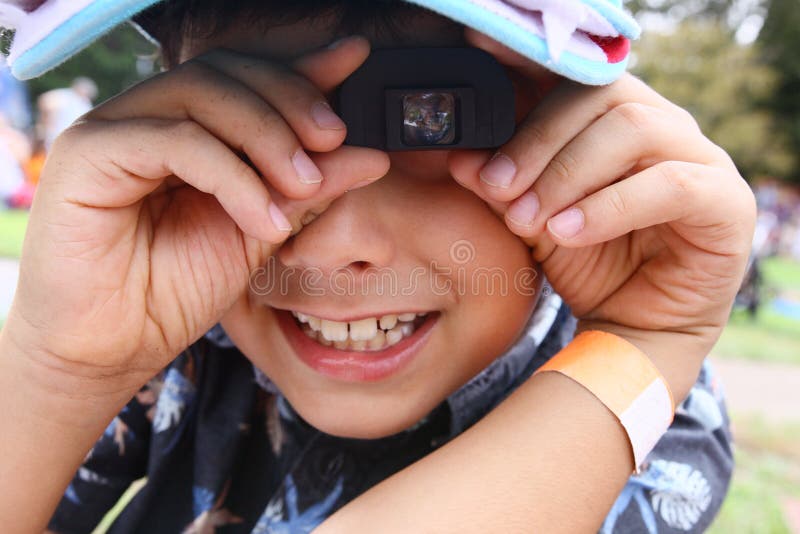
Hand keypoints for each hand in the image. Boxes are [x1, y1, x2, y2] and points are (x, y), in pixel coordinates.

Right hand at [5, 37, 388, 394]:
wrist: (113, 348)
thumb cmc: (175, 290)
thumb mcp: (261, 233)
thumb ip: (309, 190)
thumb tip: (370, 155)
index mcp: (188, 130)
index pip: (246, 79)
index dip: (301, 68)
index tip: (354, 60)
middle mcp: (149, 118)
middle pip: (226, 73)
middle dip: (290, 101)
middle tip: (333, 140)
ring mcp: (115, 129)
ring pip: (202, 94)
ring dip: (268, 136)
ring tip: (303, 188)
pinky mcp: (89, 152)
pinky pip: (175, 139)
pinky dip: (232, 174)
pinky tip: (264, 219)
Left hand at [450, 31, 755, 398]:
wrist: (633, 328)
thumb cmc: (588, 263)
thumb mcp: (531, 221)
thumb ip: (502, 187)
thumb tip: (461, 158)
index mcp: (614, 119)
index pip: (572, 81)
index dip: (525, 86)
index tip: (477, 115)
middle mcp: (661, 125)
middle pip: (599, 97)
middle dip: (537, 143)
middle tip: (499, 190)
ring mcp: (699, 157)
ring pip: (633, 130)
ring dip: (569, 174)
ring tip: (529, 220)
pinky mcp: (724, 201)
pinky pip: (669, 185)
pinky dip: (610, 207)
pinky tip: (569, 232)